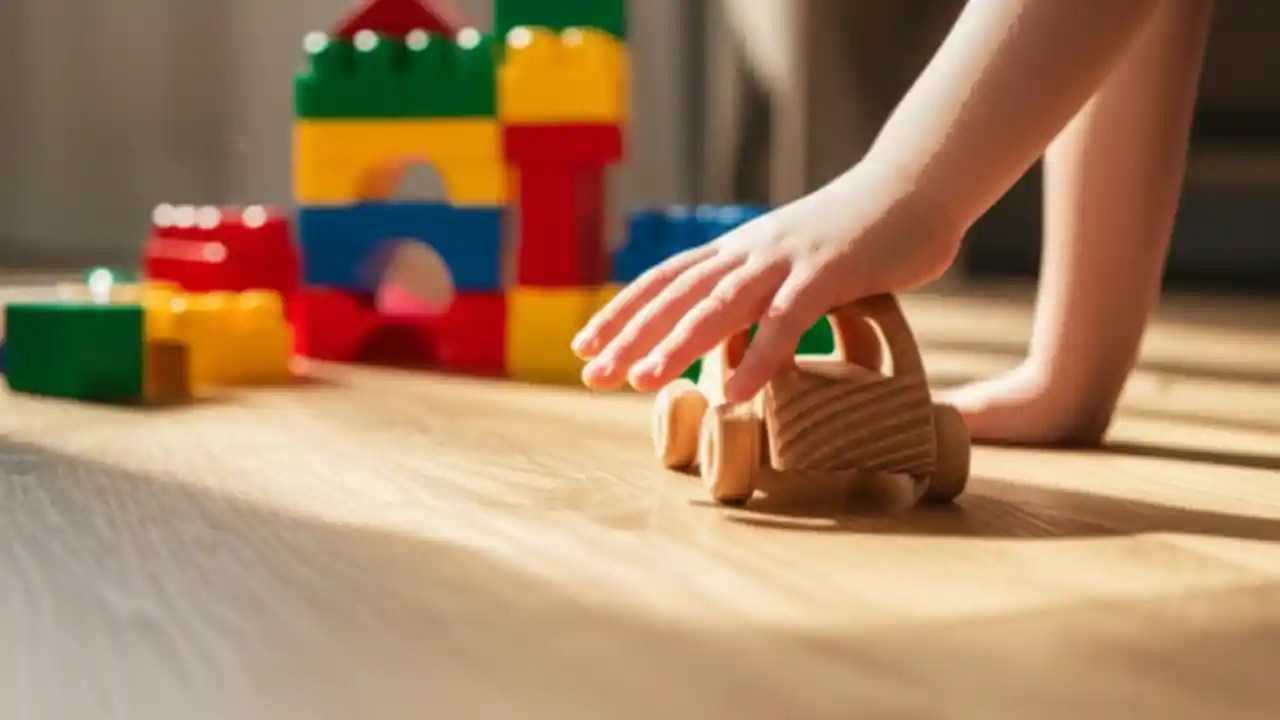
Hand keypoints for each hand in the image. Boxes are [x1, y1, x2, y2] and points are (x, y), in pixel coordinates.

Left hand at [572, 163, 961, 403]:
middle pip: (677, 294)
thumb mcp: (791, 275)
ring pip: (720, 304)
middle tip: (592, 374)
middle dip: (631, 335)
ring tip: (641, 382)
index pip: (665, 279)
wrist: (913, 190)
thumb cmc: (853, 240)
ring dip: (678, 344)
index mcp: (736, 251)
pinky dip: (760, 359)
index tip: (586, 345)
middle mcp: (749, 251)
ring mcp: (786, 259)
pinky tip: (736, 394)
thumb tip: (727, 363)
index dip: (623, 311)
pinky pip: (788, 320)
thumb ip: (756, 313)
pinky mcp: (829, 272)